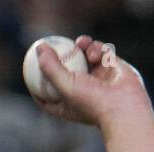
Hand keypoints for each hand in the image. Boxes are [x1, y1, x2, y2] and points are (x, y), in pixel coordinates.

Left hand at [33, 35, 148, 126]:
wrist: (124, 106)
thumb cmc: (92, 101)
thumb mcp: (65, 85)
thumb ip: (50, 67)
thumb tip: (39, 47)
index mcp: (67, 105)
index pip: (47, 96)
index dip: (37, 85)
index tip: (29, 73)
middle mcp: (83, 92)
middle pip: (67, 72)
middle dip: (61, 58)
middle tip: (56, 45)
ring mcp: (99, 79)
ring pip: (86, 57)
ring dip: (83, 47)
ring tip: (80, 43)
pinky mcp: (113, 68)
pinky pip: (102, 52)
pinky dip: (98, 49)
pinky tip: (96, 52)